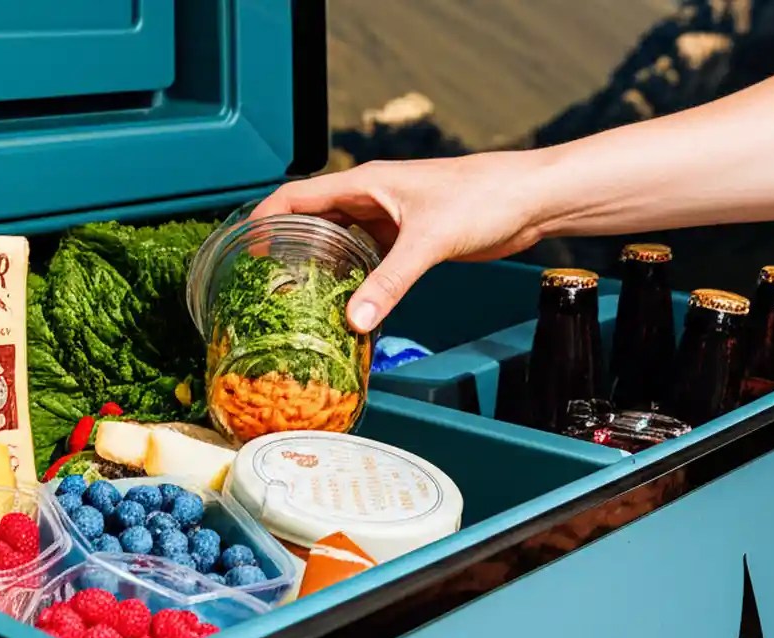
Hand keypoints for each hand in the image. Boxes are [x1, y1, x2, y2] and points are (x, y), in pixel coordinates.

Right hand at [250, 152, 552, 332]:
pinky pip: (370, 260)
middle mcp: (372, 198)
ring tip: (299, 299)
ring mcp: (390, 219)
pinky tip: (348, 303)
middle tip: (266, 285)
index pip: (298, 194)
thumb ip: (390, 282)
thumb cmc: (484, 196)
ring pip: (342, 242)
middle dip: (289, 247)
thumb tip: (355, 320)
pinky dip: (355, 279)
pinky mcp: (410, 240)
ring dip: (322, 265)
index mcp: (365, 182)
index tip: (244, 246)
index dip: (266, 217)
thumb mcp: (429, 240)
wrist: (530, 200)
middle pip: (314, 220)